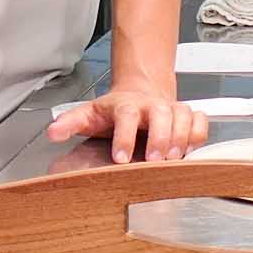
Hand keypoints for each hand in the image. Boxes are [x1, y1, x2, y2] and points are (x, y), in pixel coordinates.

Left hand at [45, 72, 207, 163]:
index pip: (126, 116)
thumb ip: (70, 123)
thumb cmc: (115, 111)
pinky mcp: (188, 115)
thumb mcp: (89, 114)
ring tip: (174, 159)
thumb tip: (52, 133)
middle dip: (160, 136)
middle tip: (154, 159)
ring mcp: (172, 109)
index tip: (120, 157)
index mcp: (126, 105)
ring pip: (183, 116)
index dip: (124, 136)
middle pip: (161, 113)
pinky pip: (200, 121)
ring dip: (181, 137)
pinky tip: (190, 148)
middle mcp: (152, 105)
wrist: (140, 93)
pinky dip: (199, 134)